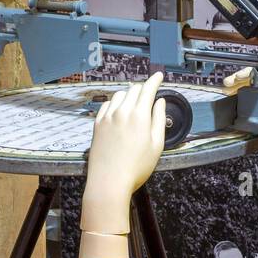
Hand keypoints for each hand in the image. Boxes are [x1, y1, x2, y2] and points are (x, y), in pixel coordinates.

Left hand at [81, 72, 166, 234]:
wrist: (109, 182)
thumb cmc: (137, 167)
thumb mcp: (157, 145)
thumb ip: (159, 120)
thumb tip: (160, 102)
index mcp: (139, 115)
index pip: (148, 89)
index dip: (155, 80)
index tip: (159, 75)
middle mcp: (122, 111)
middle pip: (133, 89)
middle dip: (143, 88)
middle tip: (149, 91)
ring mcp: (107, 117)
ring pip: (119, 95)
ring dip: (129, 94)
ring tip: (135, 101)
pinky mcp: (97, 124)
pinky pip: (106, 105)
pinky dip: (115, 102)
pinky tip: (118, 109)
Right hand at [223, 66, 257, 165]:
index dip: (249, 72)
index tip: (238, 77)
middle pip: (257, 75)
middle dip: (241, 78)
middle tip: (228, 84)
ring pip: (253, 83)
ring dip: (240, 85)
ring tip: (227, 90)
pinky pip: (254, 92)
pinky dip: (244, 94)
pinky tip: (234, 96)